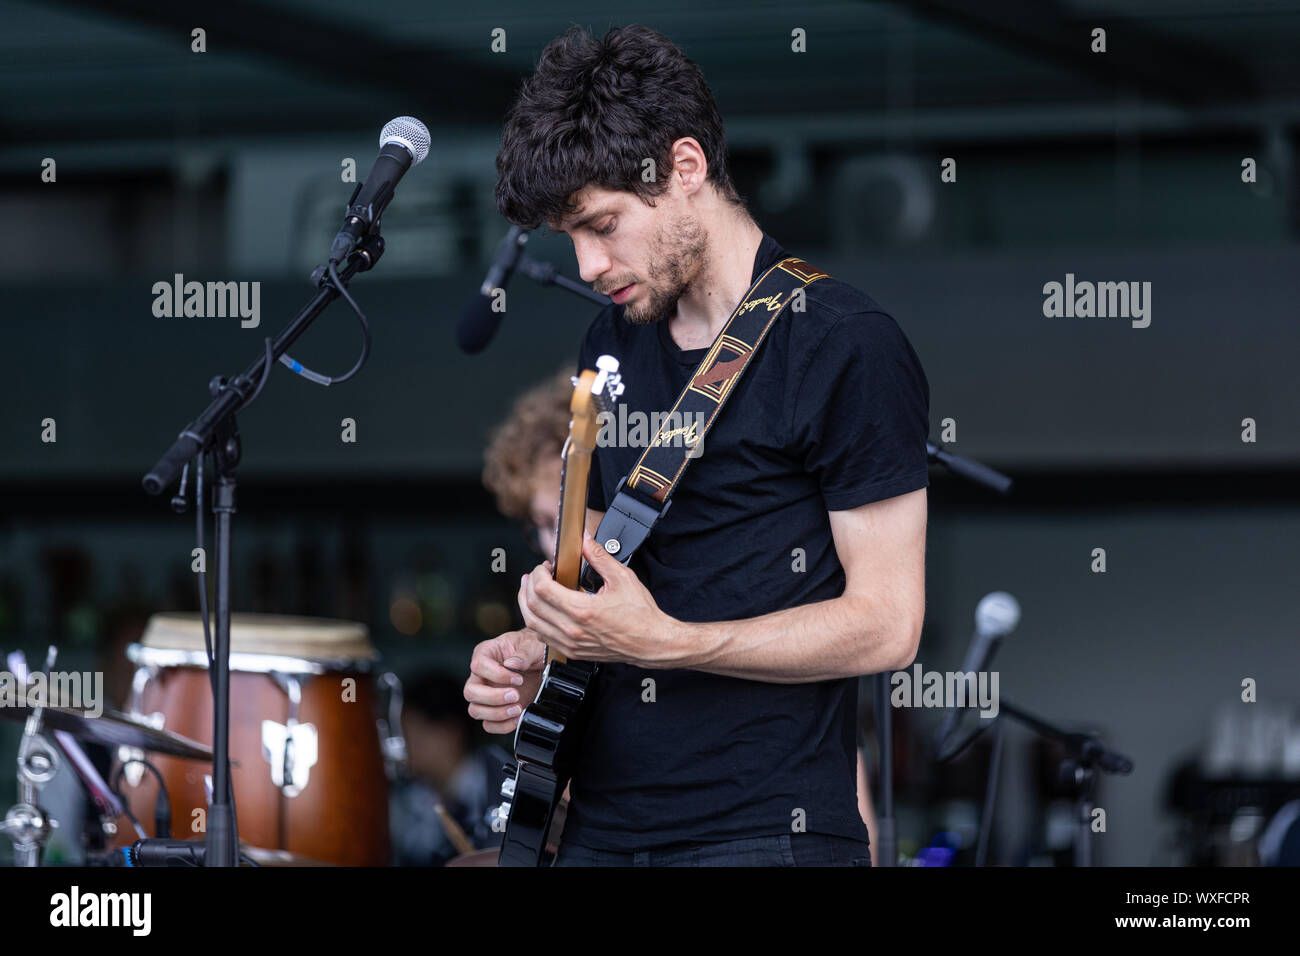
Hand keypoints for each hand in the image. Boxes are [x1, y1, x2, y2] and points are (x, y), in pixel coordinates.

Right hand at [463, 628, 546, 733]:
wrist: (542, 661)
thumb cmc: (533, 647)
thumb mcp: (533, 644)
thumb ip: (524, 653)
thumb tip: (512, 665)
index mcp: (486, 653)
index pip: (478, 666)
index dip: (496, 675)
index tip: (518, 679)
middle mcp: (481, 675)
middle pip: (470, 692)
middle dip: (493, 697)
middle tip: (516, 695)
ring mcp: (485, 693)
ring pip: (475, 710)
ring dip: (497, 713)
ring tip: (518, 708)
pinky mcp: (495, 708)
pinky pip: (488, 724)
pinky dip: (502, 726)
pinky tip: (517, 718)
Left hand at [517, 533, 683, 667]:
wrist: (650, 642)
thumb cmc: (640, 615)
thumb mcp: (622, 578)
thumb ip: (599, 556)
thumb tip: (585, 541)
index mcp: (583, 610)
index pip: (542, 589)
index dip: (538, 572)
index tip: (546, 566)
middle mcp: (573, 629)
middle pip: (532, 605)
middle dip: (528, 585)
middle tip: (536, 574)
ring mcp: (571, 643)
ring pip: (532, 624)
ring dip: (526, 604)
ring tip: (530, 590)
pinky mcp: (573, 651)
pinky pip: (542, 637)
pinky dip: (536, 621)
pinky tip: (541, 611)